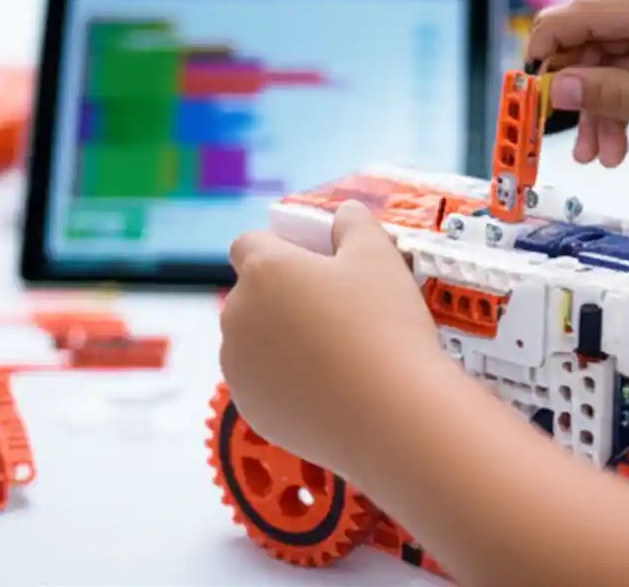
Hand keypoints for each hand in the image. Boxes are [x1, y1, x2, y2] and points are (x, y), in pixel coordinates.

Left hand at [220, 201, 444, 470]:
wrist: (391, 415)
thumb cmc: (384, 326)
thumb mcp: (379, 256)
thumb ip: (355, 224)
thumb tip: (344, 212)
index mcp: (263, 270)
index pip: (249, 243)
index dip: (281, 247)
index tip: (314, 262)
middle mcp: (237, 315)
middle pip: (252, 294)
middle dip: (282, 296)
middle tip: (334, 310)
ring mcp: (239, 367)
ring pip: (253, 341)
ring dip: (280, 340)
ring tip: (334, 353)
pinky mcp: (251, 408)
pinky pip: (263, 384)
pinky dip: (286, 382)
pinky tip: (328, 387)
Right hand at [526, 0, 628, 166]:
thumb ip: (612, 94)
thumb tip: (558, 88)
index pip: (581, 13)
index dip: (545, 50)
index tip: (524, 90)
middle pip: (591, 39)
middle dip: (575, 91)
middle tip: (558, 136)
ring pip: (609, 62)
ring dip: (600, 108)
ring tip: (601, 156)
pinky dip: (622, 105)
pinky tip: (618, 143)